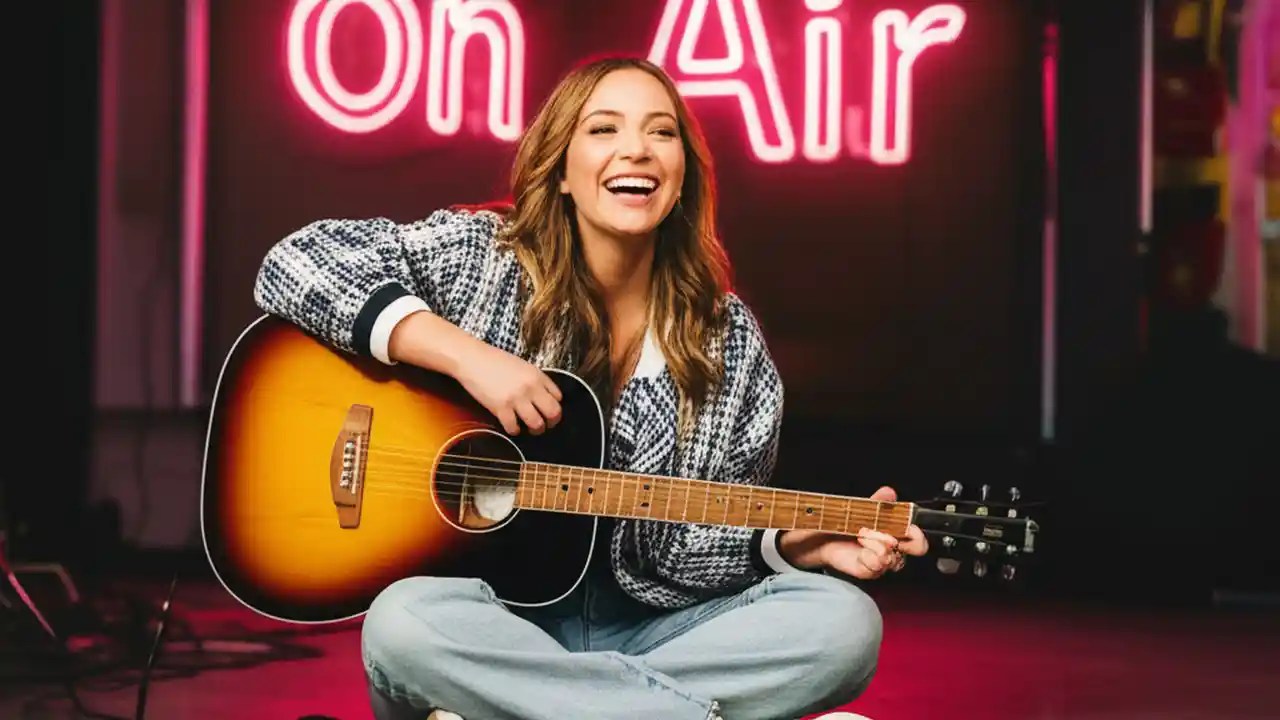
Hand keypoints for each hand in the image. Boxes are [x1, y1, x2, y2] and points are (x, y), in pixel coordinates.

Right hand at [454, 343, 562, 435]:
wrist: (472, 359)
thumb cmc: (494, 361)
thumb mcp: (522, 366)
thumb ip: (535, 380)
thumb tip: (543, 396)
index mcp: (537, 376)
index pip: (558, 397)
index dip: (555, 406)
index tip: (549, 411)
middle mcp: (530, 388)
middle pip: (553, 412)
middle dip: (551, 422)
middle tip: (545, 425)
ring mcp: (516, 399)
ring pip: (537, 424)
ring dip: (535, 429)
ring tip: (529, 428)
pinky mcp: (501, 408)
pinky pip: (514, 428)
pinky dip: (514, 430)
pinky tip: (512, 426)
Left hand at [777, 486, 928, 579]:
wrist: (823, 536)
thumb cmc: (845, 523)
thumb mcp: (864, 509)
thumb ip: (879, 502)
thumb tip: (890, 492)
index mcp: (896, 533)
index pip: (919, 540)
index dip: (916, 535)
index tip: (906, 528)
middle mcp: (893, 549)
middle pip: (913, 551)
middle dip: (896, 538)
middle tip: (878, 530)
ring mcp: (882, 561)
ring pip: (891, 556)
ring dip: (875, 543)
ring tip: (861, 535)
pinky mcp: (869, 570)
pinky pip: (876, 565)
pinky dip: (867, 555)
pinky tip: (858, 549)